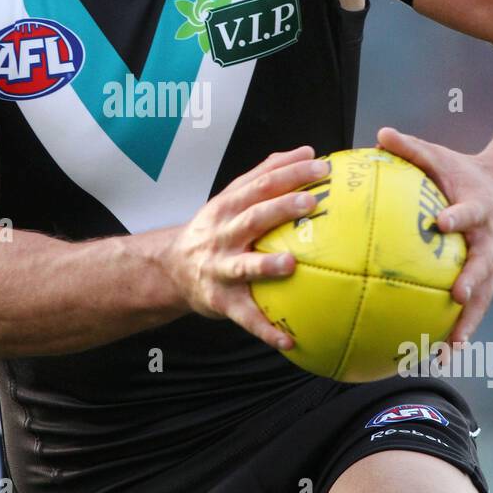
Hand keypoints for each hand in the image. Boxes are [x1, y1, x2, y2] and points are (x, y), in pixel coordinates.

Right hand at [164, 146, 327, 349]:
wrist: (171, 268)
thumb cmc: (215, 230)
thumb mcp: (231, 198)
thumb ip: (265, 174)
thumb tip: (306, 152)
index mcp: (228, 206)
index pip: (261, 184)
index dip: (290, 173)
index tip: (321, 165)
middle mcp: (222, 234)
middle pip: (252, 217)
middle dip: (280, 208)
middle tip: (311, 202)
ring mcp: (220, 267)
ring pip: (244, 266)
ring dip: (267, 265)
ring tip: (291, 263)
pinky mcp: (220, 300)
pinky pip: (245, 317)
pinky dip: (265, 329)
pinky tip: (289, 339)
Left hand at [375, 126, 492, 345]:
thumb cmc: (462, 173)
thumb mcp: (440, 156)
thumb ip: (412, 148)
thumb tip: (380, 134)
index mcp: (479, 208)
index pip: (468, 211)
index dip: (457, 217)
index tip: (441, 222)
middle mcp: (491, 240)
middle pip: (485, 263)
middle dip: (473, 280)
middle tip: (457, 298)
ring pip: (484, 297)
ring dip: (468, 323)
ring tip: (448, 350)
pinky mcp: (489, 280)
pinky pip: (474, 309)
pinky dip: (459, 332)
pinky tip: (438, 356)